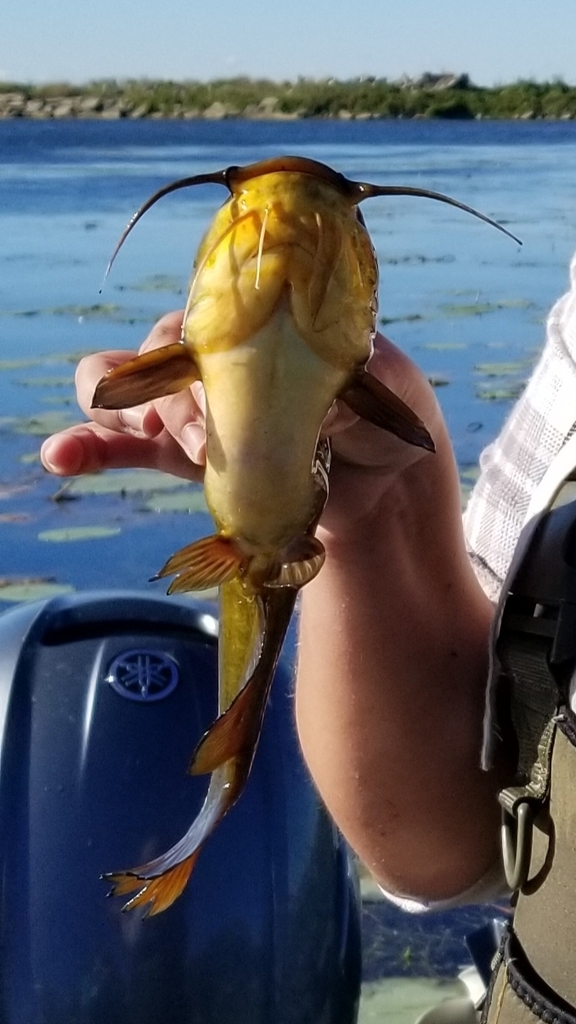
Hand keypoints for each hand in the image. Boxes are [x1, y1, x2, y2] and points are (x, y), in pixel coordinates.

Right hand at [41, 309, 441, 533]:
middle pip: (160, 356)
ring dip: (125, 411)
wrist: (381, 484)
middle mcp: (218, 356)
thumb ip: (344, 387)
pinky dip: (89, 447)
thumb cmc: (386, 419)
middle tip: (215, 441)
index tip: (219, 388)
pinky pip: (122, 444)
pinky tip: (61, 456)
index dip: (199, 348)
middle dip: (183, 402)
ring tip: (171, 442)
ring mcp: (195, 406)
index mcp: (262, 323)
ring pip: (127, 387)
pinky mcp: (183, 454)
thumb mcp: (383, 391)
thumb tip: (303, 401)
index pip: (205, 313)